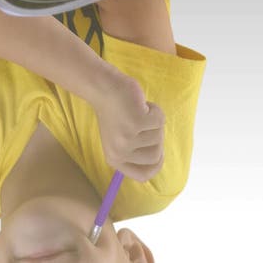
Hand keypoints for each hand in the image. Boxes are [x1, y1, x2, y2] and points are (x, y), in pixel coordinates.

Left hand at [91, 65, 164, 181]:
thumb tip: (158, 161)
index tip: (158, 151)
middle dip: (156, 137)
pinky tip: (142, 104)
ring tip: (138, 110)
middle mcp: (120, 152)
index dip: (155, 165)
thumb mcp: (120, 137)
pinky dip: (156, 110)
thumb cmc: (114, 110)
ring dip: (153, 121)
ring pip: (159, 136)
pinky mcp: (137, 121)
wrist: (102, 87)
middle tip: (144, 122)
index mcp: (114, 159)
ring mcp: (128, 137)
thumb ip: (135, 151)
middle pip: (156, 155)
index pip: (143, 175)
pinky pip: (160, 121)